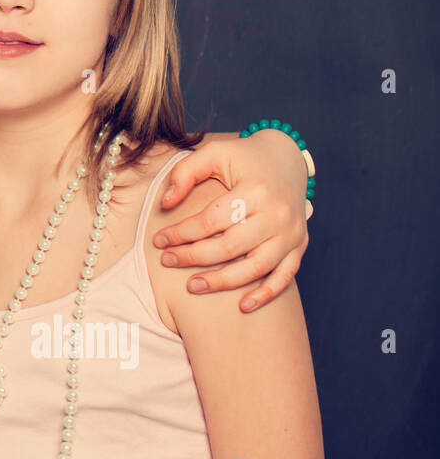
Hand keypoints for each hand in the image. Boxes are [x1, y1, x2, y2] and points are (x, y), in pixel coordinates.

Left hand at [153, 129, 309, 312]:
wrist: (287, 159)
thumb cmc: (244, 158)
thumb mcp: (213, 152)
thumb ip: (185, 173)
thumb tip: (166, 204)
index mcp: (256, 190)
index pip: (211, 220)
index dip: (181, 233)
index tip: (158, 240)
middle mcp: (277, 214)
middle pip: (231, 246)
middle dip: (194, 257)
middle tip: (167, 261)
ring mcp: (291, 233)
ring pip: (256, 267)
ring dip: (223, 282)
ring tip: (193, 286)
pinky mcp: (300, 245)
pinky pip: (285, 276)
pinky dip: (266, 293)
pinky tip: (243, 306)